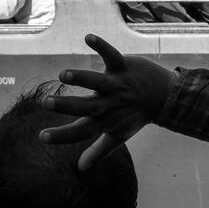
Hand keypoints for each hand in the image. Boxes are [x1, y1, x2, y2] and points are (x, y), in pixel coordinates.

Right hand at [39, 34, 179, 170]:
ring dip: (82, 77)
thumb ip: (99, 151)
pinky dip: (101, 46)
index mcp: (105, 120)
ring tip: (63, 74)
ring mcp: (117, 84)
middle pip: (86, 106)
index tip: (41, 137)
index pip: (81, 131)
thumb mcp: (118, 135)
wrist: (167, 98)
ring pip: (97, 81)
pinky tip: (88, 38)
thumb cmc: (136, 117)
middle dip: (66, 105)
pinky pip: (112, 55)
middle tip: (46, 103)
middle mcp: (110, 103)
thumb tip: (81, 169)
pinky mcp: (124, 66)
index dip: (62, 136)